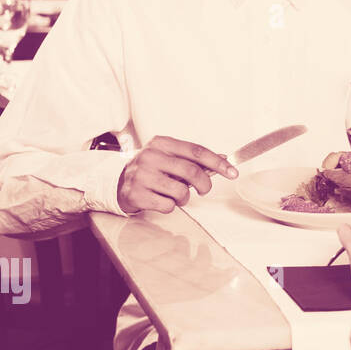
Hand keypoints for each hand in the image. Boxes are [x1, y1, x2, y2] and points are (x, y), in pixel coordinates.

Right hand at [116, 136, 236, 213]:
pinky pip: (167, 205)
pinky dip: (171, 206)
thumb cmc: (151, 170)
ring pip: (180, 190)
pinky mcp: (136, 194)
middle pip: (191, 171)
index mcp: (162, 143)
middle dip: (205, 184)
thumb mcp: (170, 157)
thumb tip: (223, 158)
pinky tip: (161, 200)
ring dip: (185, 197)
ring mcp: (141, 175)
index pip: (196, 151)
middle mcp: (150, 156)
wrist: (118, 183)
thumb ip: (194, 158)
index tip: (233, 172)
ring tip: (176, 194)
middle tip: (204, 189)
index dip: (218, 162)